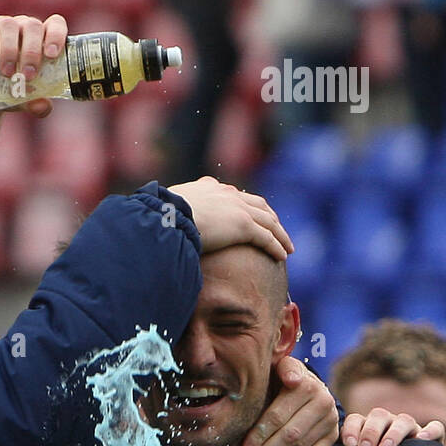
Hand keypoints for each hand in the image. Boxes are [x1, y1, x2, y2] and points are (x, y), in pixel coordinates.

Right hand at [0, 13, 67, 116]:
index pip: (54, 24)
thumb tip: (42, 106)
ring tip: (7, 74)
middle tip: (28, 76)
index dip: (56, 35)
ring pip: (8, 25)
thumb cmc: (8, 90)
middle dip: (32, 51)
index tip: (52, 55)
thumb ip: (36, 103)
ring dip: (10, 50)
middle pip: (32, 26)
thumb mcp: (24, 100)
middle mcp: (20, 27)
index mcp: (39, 39)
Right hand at [167, 177, 293, 261]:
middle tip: (277, 229)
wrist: (166, 216)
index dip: (245, 206)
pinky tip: (282, 256)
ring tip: (287, 246)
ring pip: (268, 221)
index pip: (234, 196)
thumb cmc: (158, 218)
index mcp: (209, 189)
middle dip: (270, 217)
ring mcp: (237, 209)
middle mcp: (227, 194)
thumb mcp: (165, 214)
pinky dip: (276, 246)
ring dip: (280, 234)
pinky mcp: (242, 225)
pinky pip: (266, 237)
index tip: (251, 214)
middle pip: (258, 205)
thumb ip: (171, 219)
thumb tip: (159, 231)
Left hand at [240, 358, 337, 445]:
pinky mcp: (332, 437)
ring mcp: (330, 421)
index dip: (260, 434)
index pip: (279, 416)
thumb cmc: (282, 379)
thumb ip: (283, 369)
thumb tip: (291, 380)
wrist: (306, 385)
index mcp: (308, 385)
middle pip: (290, 435)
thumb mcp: (280, 368)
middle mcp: (324, 402)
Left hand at [341, 409, 445, 445]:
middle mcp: (387, 425)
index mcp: (366, 429)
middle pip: (378, 416)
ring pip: (403, 420)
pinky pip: (435, 427)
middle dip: (370, 432)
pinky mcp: (432, 437)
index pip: (356, 420)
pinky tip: (422, 440)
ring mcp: (409, 429)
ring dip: (394, 432)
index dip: (351, 430)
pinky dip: (430, 431)